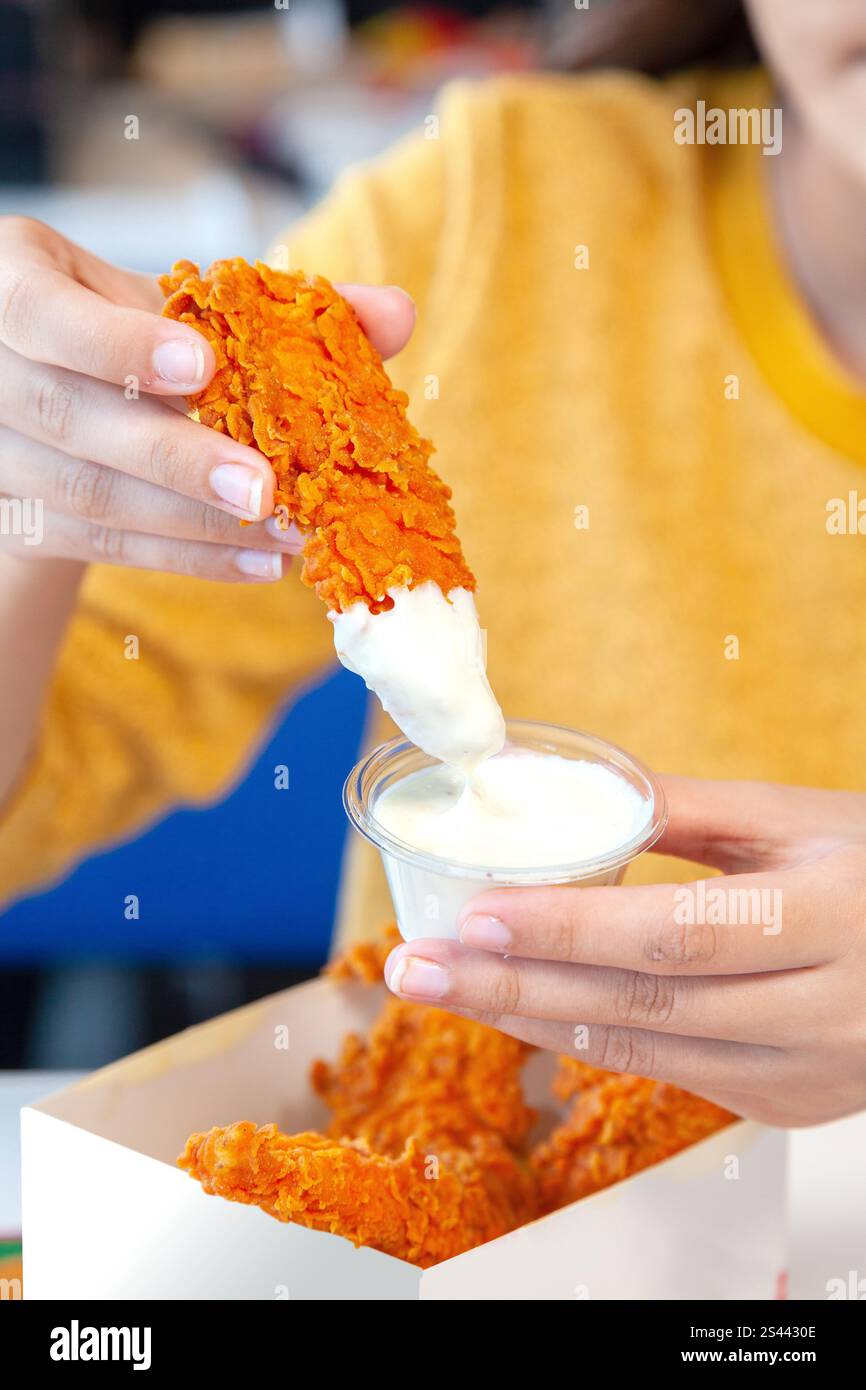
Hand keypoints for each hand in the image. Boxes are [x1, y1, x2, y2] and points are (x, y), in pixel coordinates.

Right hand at [0, 219, 414, 580]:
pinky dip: (186, 556)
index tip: (204, 367)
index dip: (119, 342)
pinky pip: (98, 545)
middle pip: (67, 417)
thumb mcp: (171, 302)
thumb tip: (394, 315)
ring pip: (83, 495)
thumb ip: (277, 306)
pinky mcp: (17, 517)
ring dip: (192, 523)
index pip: (42, 313)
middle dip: (173, 458)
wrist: (37, 385)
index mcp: (12, 282)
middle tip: (267, 488)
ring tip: (286, 534)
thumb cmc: (118, 328)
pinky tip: (259, 560)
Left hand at [384, 777, 865, 1125]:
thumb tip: (572, 785)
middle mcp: (822, 1013)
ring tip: (447, 990)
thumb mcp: (798, 819)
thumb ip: (687, 807)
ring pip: (644, 1055)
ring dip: (533, 1023)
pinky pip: (671, 1079)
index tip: (475, 915)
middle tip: (416, 968)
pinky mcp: (790, 1106)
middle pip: (642, 1007)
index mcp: (827, 919)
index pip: (674, 933)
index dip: (568, 927)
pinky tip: (527, 1014)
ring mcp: (807, 1075)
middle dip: (512, 989)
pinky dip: (591, 1045)